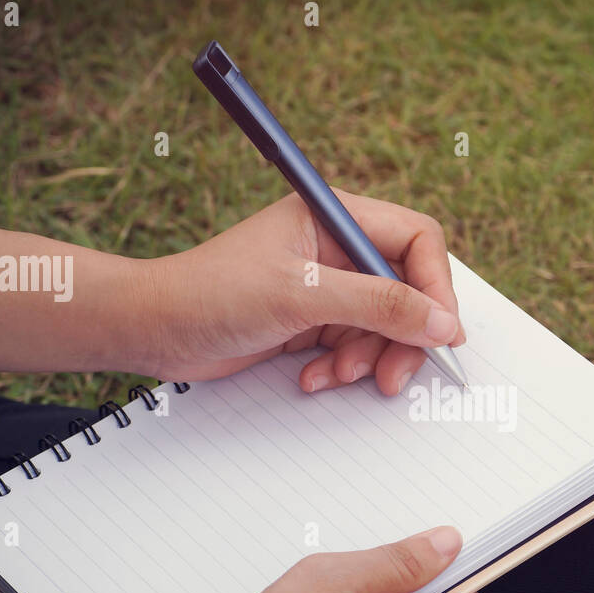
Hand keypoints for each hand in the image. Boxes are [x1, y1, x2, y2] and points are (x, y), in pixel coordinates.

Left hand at [140, 190, 465, 393]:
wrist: (152, 329)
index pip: (417, 239)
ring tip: (336, 375)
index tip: (440, 331)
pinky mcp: (310, 320)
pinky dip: (341, 367)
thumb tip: (441, 321)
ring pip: (383, 325)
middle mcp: (336, 247)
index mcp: (335, 215)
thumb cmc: (213, 294)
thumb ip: (379, 306)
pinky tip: (311, 376)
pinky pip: (353, 346)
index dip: (435, 286)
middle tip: (393, 375)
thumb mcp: (303, 296)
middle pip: (407, 289)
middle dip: (401, 335)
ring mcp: (325, 286)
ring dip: (367, 358)